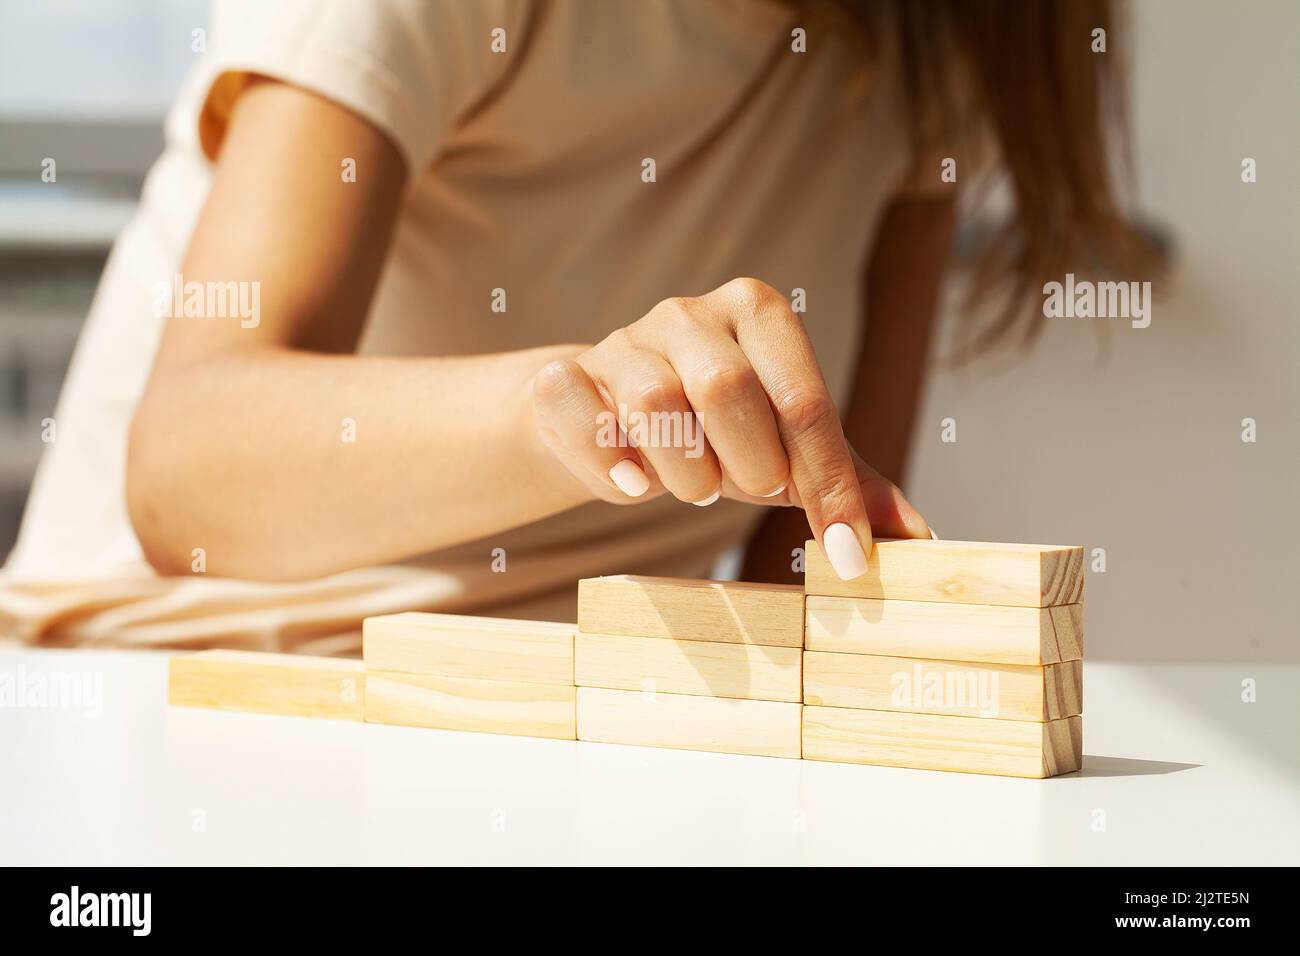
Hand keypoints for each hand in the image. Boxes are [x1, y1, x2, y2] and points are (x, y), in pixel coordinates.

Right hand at [530, 277, 930, 578]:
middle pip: (726, 390)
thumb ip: (844, 479)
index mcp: (759, 313)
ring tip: (689, 488)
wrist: (612, 422)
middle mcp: (691, 312)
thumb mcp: (783, 450)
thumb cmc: (713, 433)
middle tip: (744, 491)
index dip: (828, 483)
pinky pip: (579, 409)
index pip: (804, 399)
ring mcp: (624, 339)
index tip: (846, 553)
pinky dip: (608, 459)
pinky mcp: (566, 375)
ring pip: (653, 403)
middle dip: (746, 465)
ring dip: (681, 472)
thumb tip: (919, 537)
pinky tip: (631, 484)